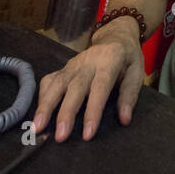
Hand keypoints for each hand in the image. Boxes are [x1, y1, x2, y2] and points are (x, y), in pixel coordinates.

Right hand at [32, 22, 144, 142]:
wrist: (115, 36)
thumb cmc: (127, 59)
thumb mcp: (136, 72)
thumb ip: (129, 95)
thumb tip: (124, 120)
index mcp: (110, 61)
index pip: (100, 87)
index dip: (93, 111)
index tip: (87, 134)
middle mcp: (88, 62)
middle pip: (74, 87)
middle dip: (65, 113)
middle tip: (60, 137)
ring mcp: (73, 64)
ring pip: (57, 83)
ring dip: (45, 106)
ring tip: (37, 127)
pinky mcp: (64, 68)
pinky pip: (49, 80)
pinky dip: (42, 96)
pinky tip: (38, 113)